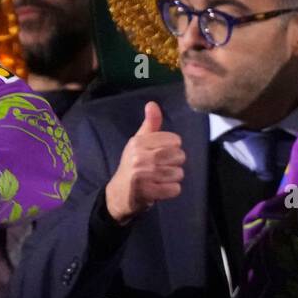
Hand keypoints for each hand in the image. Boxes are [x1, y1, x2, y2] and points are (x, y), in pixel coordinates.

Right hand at [105, 101, 184, 223]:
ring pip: (178, 173)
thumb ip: (150, 124)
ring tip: (161, 178)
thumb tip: (152, 104)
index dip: (173, 148)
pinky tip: (161, 189)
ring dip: (173, 178)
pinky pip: (174, 189)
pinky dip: (171, 190)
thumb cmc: (132, 165)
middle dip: (175, 163)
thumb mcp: (138, 142)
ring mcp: (143, 175)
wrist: (118, 193)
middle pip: (179, 156)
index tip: (162, 154)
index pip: (174, 140)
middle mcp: (139, 157)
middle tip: (163, 167)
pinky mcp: (147, 192)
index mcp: (138, 142)